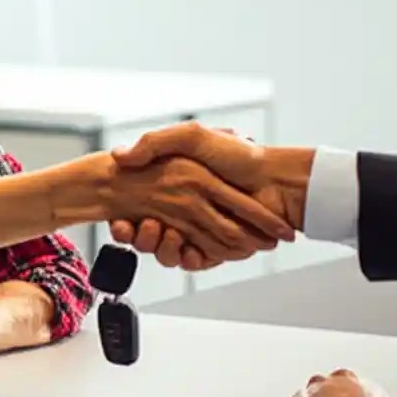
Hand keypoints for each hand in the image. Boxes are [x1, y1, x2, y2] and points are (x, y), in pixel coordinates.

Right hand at [105, 155, 293, 263]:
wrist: (279, 182)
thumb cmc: (242, 156)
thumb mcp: (192, 136)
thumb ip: (155, 142)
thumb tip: (121, 156)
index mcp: (183, 182)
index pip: (147, 201)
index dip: (129, 212)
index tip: (118, 216)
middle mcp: (191, 208)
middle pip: (153, 229)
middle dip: (141, 232)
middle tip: (139, 223)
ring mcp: (202, 230)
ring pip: (167, 248)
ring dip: (158, 244)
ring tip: (157, 230)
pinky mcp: (215, 250)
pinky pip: (191, 261)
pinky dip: (184, 257)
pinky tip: (183, 247)